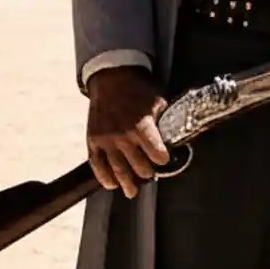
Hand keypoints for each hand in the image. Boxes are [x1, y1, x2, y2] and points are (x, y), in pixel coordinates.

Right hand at [85, 66, 169, 198]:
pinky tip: (110, 184)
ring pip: (118, 170)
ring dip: (127, 184)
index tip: (162, 159)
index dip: (161, 158)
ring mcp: (106, 140)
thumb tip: (176, 136)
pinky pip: (97, 164)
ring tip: (132, 191)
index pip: (156, 154)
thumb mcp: (159, 101)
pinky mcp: (93, 140)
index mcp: (142, 126)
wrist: (112, 77)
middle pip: (138, 166)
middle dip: (146, 173)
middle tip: (149, 174)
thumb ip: (165, 121)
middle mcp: (123, 135)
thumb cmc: (139, 89)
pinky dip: (103, 177)